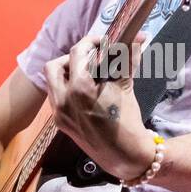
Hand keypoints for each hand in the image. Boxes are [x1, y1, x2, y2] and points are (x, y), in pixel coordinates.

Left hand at [44, 33, 154, 181]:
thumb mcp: (126, 86)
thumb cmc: (127, 121)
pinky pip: (56, 97)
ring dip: (66, 73)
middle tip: (90, 59)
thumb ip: (127, 58)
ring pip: (52, 81)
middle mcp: (64, 99)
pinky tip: (84, 92)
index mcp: (79, 88)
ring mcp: (59, 112)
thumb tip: (138, 37)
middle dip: (72, 58)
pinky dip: (67, 89)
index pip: (78, 52)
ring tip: (87, 75)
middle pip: (55, 65)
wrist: (123, 155)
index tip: (101, 42)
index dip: (90, 42)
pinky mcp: (60, 122)